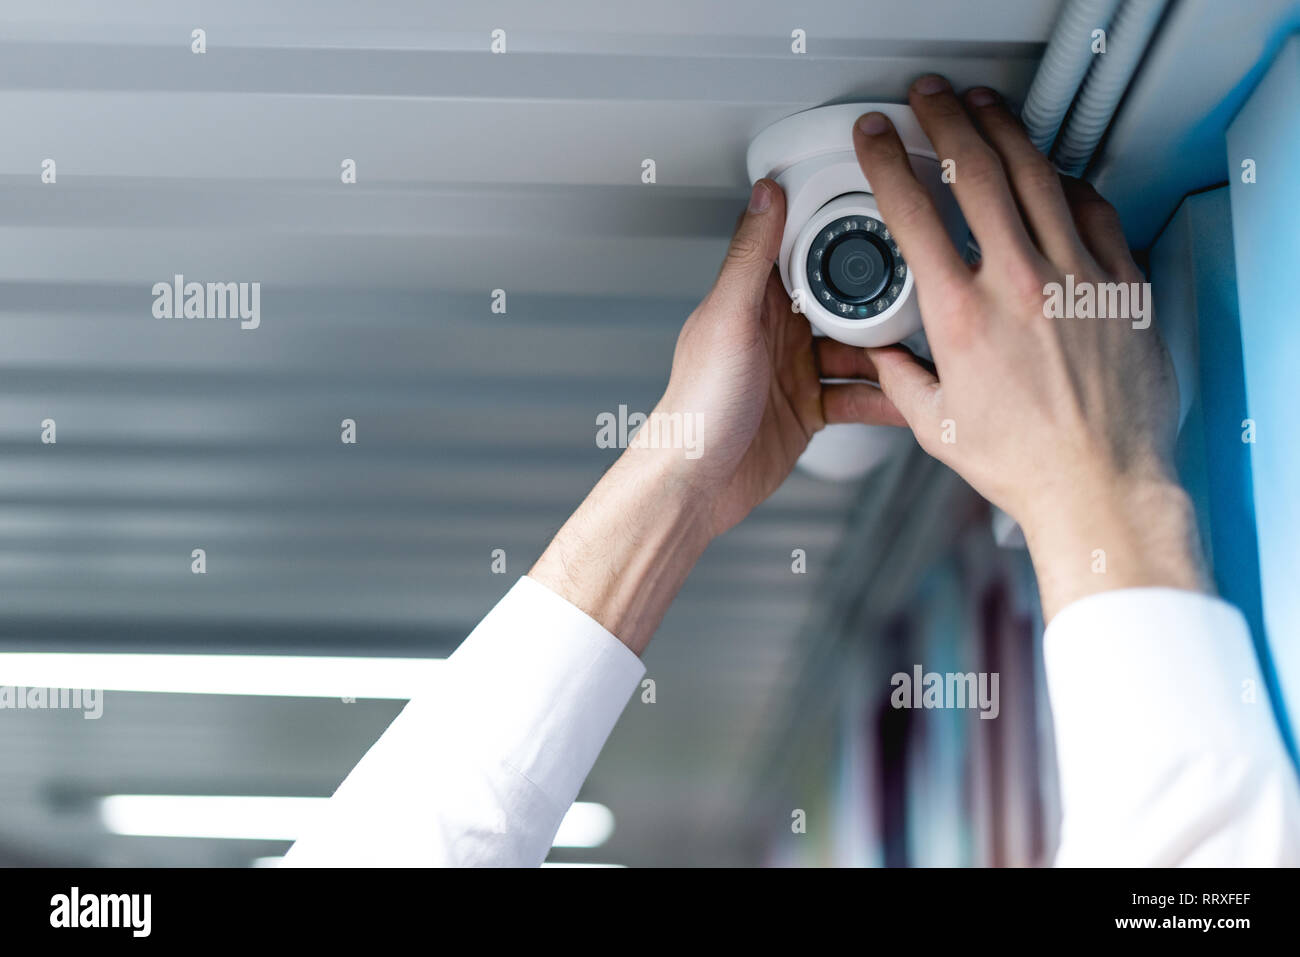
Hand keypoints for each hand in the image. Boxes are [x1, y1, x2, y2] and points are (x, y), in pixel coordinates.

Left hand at [654, 178, 903, 537]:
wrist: (695, 484)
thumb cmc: (696, 406)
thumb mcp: (729, 318)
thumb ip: (751, 257)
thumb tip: (766, 193)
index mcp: (753, 302)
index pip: (804, 254)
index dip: (843, 237)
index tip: (887, 224)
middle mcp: (776, 333)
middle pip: (842, 304)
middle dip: (882, 303)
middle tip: (925, 299)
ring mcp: (793, 372)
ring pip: (857, 352)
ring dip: (889, 355)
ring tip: (925, 354)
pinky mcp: (806, 411)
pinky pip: (855, 397)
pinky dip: (883, 400)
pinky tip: (908, 401)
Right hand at [851, 76, 1207, 619]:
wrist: (1100, 484)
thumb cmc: (1026, 463)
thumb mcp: (938, 426)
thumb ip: (902, 379)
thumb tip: (885, 358)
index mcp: (963, 316)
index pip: (913, 212)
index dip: (887, 160)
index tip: (877, 137)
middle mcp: (1019, 284)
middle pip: (976, 169)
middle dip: (944, 117)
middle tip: (930, 98)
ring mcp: (1076, 278)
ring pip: (1037, 174)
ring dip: (1004, 130)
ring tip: (985, 109)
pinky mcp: (1120, 286)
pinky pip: (1094, 210)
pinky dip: (1066, 182)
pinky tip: (1052, 175)